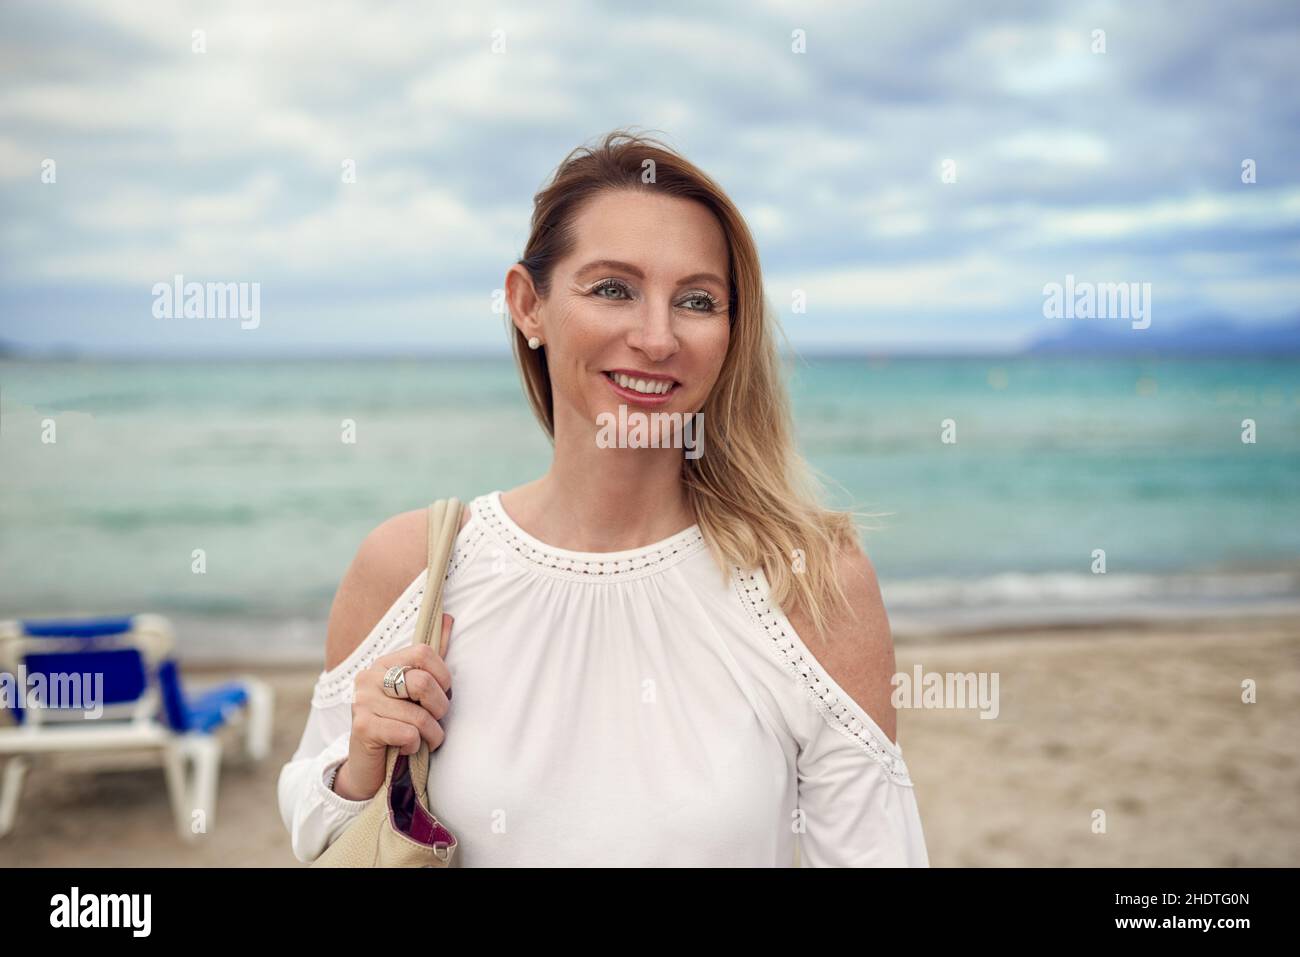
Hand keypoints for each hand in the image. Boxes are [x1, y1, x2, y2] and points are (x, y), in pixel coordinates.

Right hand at [333, 613, 453, 800]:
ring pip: (418, 715)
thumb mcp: (416, 691)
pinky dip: (415, 746)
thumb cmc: (399, 725)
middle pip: (423, 683)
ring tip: (425, 740)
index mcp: (383, 663)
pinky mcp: (362, 727)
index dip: (443, 676)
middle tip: (436, 722)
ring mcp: (362, 701)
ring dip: (431, 734)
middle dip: (440, 709)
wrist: (369, 767)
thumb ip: (432, 658)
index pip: (424, 652)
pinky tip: (406, 749)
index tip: (442, 694)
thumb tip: (448, 618)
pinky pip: (407, 734)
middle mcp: (368, 677)